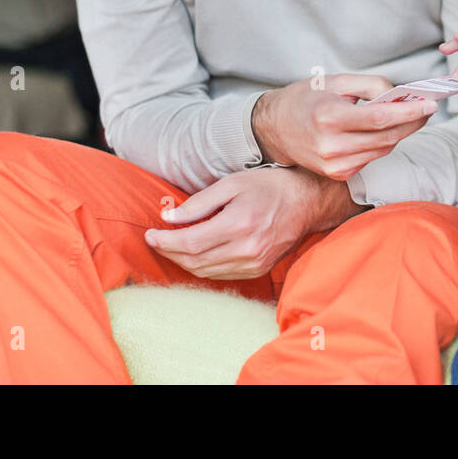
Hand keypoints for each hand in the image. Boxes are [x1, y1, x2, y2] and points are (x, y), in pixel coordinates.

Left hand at [144, 166, 362, 279]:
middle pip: (194, 260)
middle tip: (156, 239)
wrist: (307, 202)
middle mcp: (247, 248)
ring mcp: (254, 262)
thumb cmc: (269, 186)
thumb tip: (169, 218)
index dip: (165, 241)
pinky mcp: (258, 269)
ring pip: (205, 272)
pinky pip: (220, 274)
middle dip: (169, 251)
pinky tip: (195, 253)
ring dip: (183, 261)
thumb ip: (199, 202)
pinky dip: (202, 267)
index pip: (190, 242)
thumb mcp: (233, 184)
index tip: (150, 233)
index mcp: (239, 224)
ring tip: (171, 246)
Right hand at [253, 73, 437, 180]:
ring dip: (400, 132)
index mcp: (328, 117)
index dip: (409, 112)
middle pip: (386, 137)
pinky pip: (371, 158)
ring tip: (410, 115)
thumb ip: (370, 85)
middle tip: (427, 108)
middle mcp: (331, 146)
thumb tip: (400, 96)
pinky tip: (384, 130)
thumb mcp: (335, 81)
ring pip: (383, 149)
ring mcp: (334, 165)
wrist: (274, 129)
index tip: (430, 104)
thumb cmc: (305, 99)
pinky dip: (382, 143)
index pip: (379, 119)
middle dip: (412, 122)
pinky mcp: (338, 174)